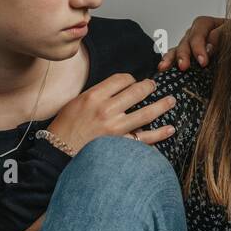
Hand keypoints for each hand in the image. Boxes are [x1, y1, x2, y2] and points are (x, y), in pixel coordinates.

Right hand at [46, 73, 176, 154]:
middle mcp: (107, 110)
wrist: (59, 152)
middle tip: (154, 85)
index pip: (120, 79)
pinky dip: (159, 134)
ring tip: (171, 101)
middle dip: (149, 86)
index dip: (130, 78)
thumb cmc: (65, 128)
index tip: (132, 81)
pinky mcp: (121, 144)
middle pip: (137, 91)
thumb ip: (97, 94)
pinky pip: (145, 139)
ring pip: (147, 113)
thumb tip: (117, 89)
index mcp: (94, 97)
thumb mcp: (76, 102)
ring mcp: (116, 129)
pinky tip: (169, 129)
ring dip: (162, 105)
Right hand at [158, 15, 226, 70]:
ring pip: (180, 46)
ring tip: (166, 66)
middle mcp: (200, 33)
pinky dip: (170, 61)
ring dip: (172, 57)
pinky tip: (164, 68)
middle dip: (184, 53)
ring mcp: (194, 45)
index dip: (199, 45)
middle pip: (187, 38)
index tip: (203, 61)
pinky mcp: (191, 58)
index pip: (200, 29)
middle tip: (184, 66)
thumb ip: (225, 37)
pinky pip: (177, 56)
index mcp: (213, 24)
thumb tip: (208, 46)